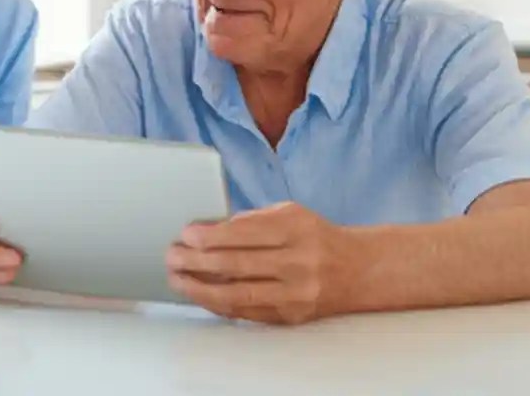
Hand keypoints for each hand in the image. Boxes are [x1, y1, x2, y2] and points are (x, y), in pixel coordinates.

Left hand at [166, 202, 360, 324]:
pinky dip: (219, 303)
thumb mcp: (288, 214)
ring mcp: (296, 293)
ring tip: (178, 279)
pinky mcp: (291, 315)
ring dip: (200, 288)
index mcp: (295, 229)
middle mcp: (298, 262)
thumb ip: (250, 220)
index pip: (243, 233)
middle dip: (197, 261)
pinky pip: (247, 311)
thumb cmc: (314, 237)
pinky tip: (201, 294)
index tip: (186, 234)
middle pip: (236, 264)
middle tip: (173, 256)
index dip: (209, 236)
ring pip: (238, 294)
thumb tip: (205, 230)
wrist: (356, 270)